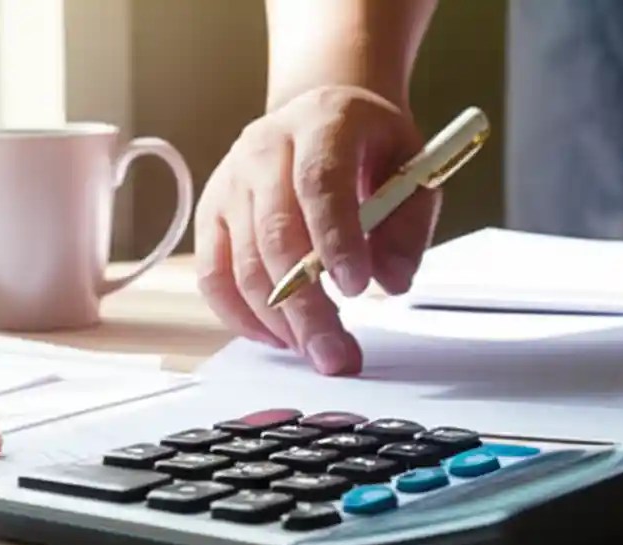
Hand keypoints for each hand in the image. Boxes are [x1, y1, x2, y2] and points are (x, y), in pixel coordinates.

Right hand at [194, 85, 439, 374]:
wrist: (317, 112)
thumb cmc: (367, 147)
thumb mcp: (412, 168)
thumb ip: (409, 225)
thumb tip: (392, 281)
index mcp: (321, 124)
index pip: (319, 183)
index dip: (336, 239)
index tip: (359, 288)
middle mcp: (264, 149)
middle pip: (275, 235)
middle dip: (307, 306)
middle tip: (335, 354)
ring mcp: (230, 183)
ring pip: (241, 264)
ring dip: (278, 321)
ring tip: (315, 351)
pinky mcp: (210, 214)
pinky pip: (213, 276)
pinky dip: (239, 316)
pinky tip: (275, 337)